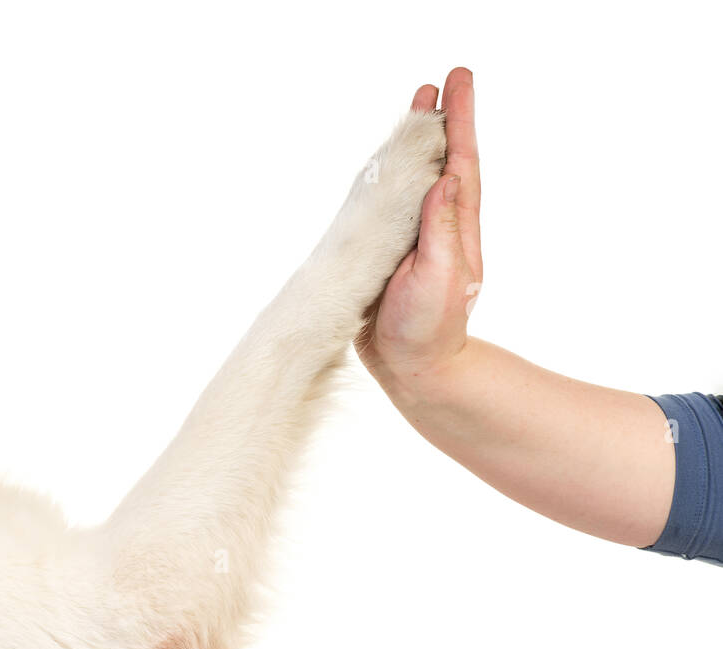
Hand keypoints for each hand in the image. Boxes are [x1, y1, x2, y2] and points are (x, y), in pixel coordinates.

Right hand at [358, 68, 481, 387]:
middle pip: (441, 163)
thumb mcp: (440, 278)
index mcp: (454, 229)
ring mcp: (415, 241)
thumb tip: (445, 179)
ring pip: (417, 181)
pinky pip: (390, 206)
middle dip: (440, 123)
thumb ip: (441, 231)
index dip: (457, 122)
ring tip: (415, 110)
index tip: (455, 83)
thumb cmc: (429, 329)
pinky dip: (390, 179)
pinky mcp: (390, 256)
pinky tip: (385, 168)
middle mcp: (438, 228)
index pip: (460, 163)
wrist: (413, 369)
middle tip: (437, 84)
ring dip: (417, 145)